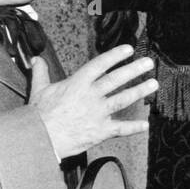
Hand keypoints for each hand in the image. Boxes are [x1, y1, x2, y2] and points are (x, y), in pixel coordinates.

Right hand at [29, 44, 155, 160]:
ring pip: (123, 99)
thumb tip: (36, 59)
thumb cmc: (39, 116)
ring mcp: (98, 113)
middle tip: (148, 63)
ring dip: (139, 91)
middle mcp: (91, 96)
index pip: (100, 64)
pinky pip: (121, 129)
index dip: (115, 56)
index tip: (128, 49)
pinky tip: (145, 124)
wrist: (40, 139)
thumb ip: (41, 72)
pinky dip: (134, 127)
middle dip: (134, 69)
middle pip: (117, 79)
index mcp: (77, 83)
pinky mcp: (100, 131)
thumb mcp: (39, 89)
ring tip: (153, 84)